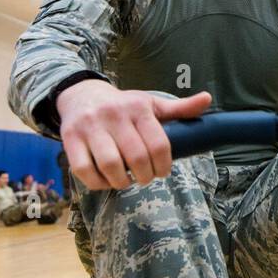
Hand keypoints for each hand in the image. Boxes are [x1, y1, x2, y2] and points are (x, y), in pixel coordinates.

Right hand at [57, 79, 211, 190]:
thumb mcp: (151, 103)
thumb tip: (207, 99)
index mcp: (138, 107)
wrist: (81, 95)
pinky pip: (83, 169)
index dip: (164, 165)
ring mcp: (90, 127)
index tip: (162, 172)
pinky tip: (106, 180)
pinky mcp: (70, 138)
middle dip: (145, 176)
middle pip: (136, 157)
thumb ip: (179, 108)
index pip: (159, 144)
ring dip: (121, 181)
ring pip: (110, 165)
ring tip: (126, 180)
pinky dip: (97, 182)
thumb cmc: (123, 106)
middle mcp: (113, 115)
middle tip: (145, 178)